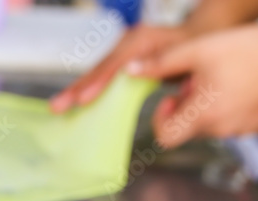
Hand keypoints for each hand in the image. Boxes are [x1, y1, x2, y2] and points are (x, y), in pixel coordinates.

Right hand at [49, 24, 192, 112]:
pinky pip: (102, 74)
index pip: (114, 65)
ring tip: (57, 107)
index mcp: (142, 40)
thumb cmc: (197, 49)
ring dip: (77, 90)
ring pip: (96, 71)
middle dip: (77, 88)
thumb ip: (160, 64)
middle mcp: (128, 41)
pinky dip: (88, 88)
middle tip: (57, 106)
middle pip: (99, 68)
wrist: (200, 35)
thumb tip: (135, 73)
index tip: (82, 100)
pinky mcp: (120, 57)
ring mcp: (122, 48)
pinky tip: (74, 101)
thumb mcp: (184, 56)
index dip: (97, 83)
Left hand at [130, 23, 257, 147]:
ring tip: (225, 75)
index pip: (165, 137)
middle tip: (200, 77)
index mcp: (203, 115)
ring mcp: (244, 130)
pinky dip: (232, 106)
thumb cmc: (252, 49)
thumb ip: (162, 63)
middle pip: (189, 127)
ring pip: (213, 123)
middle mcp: (222, 130)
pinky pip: (236, 120)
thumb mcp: (199, 50)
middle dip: (187, 105)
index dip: (160, 118)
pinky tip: (245, 81)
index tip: (170, 98)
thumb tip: (130, 71)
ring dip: (209, 105)